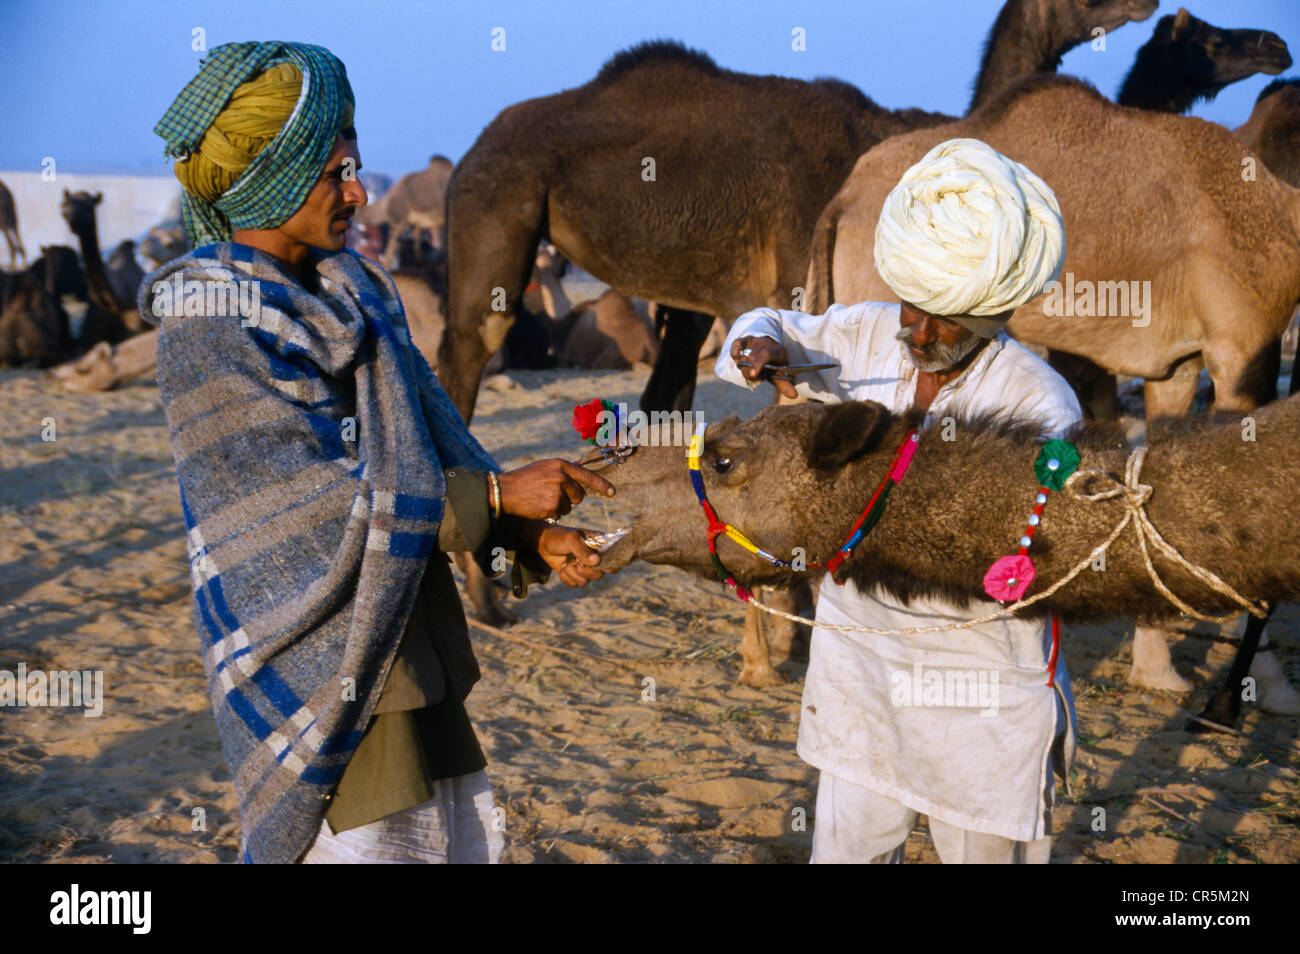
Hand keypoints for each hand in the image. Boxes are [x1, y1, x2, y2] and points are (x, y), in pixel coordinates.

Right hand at [497, 459, 614, 520]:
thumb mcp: (544, 468)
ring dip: (558, 507)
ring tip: (541, 499)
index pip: (586, 475)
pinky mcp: (552, 506)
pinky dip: (550, 513)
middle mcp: (561, 477)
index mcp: (560, 464)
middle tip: (551, 495)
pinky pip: (559, 514)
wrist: (505, 490)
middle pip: (579, 495)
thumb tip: (581, 484)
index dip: (601, 485)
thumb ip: (562, 472)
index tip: (612, 493)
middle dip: (570, 499)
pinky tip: (538, 506)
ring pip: (569, 506)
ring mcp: (557, 492)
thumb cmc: (524, 479)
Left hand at [528, 524, 605, 586]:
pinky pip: (574, 584)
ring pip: (586, 581)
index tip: (598, 564)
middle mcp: (595, 558)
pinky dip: (566, 577)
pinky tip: (563, 566)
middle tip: (577, 562)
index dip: (610, 564)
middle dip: (586, 571)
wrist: (543, 542)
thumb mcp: (572, 540)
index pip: (614, 558)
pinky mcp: (575, 575)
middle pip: (600, 574)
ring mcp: (586, 568)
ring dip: (573, 573)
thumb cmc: (559, 536)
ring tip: (567, 561)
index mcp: (600, 546)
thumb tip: (597, 561)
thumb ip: (584, 551)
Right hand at [731, 335, 796, 398]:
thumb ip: (785, 384)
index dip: (758, 364)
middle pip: (752, 359)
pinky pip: (737, 343)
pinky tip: (736, 358)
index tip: (753, 374)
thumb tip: (794, 396)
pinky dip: (735, 351)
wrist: (772, 348)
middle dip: (750, 372)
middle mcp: (767, 344)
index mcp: (778, 352)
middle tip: (756, 377)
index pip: (766, 355)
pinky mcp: (746, 340)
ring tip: (751, 372)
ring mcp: (756, 342)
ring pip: (744, 357)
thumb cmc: (775, 364)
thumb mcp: (780, 373)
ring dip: (745, 368)